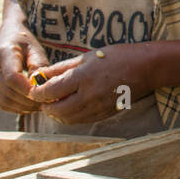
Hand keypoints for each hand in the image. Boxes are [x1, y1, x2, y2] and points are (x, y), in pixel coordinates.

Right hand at [0, 22, 49, 113]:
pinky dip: (14, 108)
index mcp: (3, 52)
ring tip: (38, 105)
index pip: (12, 77)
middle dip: (28, 101)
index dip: (28, 89)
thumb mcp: (35, 49)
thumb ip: (38, 66)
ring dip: (22, 107)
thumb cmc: (24, 41)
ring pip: (2, 100)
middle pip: (7, 91)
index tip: (44, 93)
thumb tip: (39, 87)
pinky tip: (27, 106)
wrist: (7, 35)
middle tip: (45, 103)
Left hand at [28, 45, 154, 125]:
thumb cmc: (116, 57)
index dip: (38, 92)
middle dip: (45, 106)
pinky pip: (81, 121)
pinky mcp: (105, 114)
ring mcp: (98, 107)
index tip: (34, 89)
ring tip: (55, 104)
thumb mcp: (86, 57)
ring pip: (68, 119)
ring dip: (57, 114)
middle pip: (57, 110)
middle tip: (43, 99)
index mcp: (83, 77)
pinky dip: (71, 117)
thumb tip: (40, 76)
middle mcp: (89, 95)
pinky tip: (71, 107)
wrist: (145, 68)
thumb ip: (61, 68)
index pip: (51, 91)